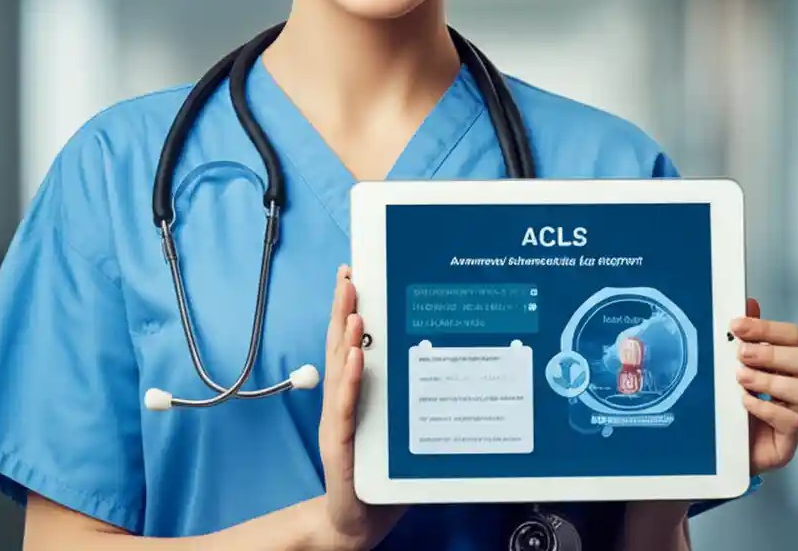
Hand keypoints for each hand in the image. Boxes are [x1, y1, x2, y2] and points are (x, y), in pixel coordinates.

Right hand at [317, 265, 405, 550]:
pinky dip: (352, 381)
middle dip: (343, 308)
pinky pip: (347, 408)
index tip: (355, 275)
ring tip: (353, 307)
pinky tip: (358, 358)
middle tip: (348, 275)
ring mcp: (339, 423)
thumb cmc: (383, 478)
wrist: (358, 523)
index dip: (350, 310)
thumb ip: (419, 402)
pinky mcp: (340, 445)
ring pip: (341, 372)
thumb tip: (459, 366)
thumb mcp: (405, 432)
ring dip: (346, 337)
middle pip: (340, 348)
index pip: (352, 345)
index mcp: (357, 395)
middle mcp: (343, 403)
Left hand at [730, 298, 797, 475]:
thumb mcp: (730, 367)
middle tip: (741, 354)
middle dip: (773, 354)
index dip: (767, 328)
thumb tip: (748, 303)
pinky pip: (792, 420)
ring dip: (770, 381)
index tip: (737, 325)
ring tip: (741, 380)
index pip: (792, 336)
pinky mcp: (789, 439)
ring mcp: (796, 412)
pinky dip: (767, 408)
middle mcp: (796, 385)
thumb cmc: (732, 405)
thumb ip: (744, 337)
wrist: (722, 448)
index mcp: (784, 363)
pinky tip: (745, 403)